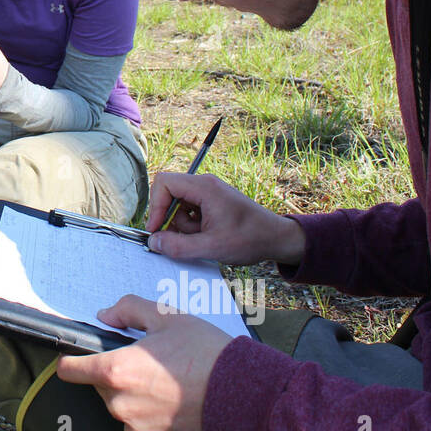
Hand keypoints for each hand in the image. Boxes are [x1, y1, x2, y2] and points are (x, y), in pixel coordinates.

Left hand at [55, 294, 232, 430]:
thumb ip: (128, 310)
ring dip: (133, 396)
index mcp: (116, 371)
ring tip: (166, 382)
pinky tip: (173, 403)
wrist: (244, 395)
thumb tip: (106, 315)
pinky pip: (141, 429)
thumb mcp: (167, 317)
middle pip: (100, 387)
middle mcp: (120, 404)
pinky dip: (152, 417)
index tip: (80, 356)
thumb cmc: (207, 355)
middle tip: (148, 363)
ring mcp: (136, 429)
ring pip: (121, 408)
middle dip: (116, 374)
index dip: (74, 360)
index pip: (70, 370)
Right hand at [144, 172, 305, 266]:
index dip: (155, 206)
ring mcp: (209, 193)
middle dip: (171, 219)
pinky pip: (190, 211)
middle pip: (170, 194)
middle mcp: (205, 185)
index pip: (164, 183)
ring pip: (179, 205)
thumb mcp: (211, 246)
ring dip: (183, 225)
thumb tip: (154, 242)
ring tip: (203, 238)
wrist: (277, 238)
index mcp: (204, 187)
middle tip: (180, 238)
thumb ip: (178, 246)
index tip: (156, 229)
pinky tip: (207, 236)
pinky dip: (192, 226)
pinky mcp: (212, 203)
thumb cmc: (250, 238)